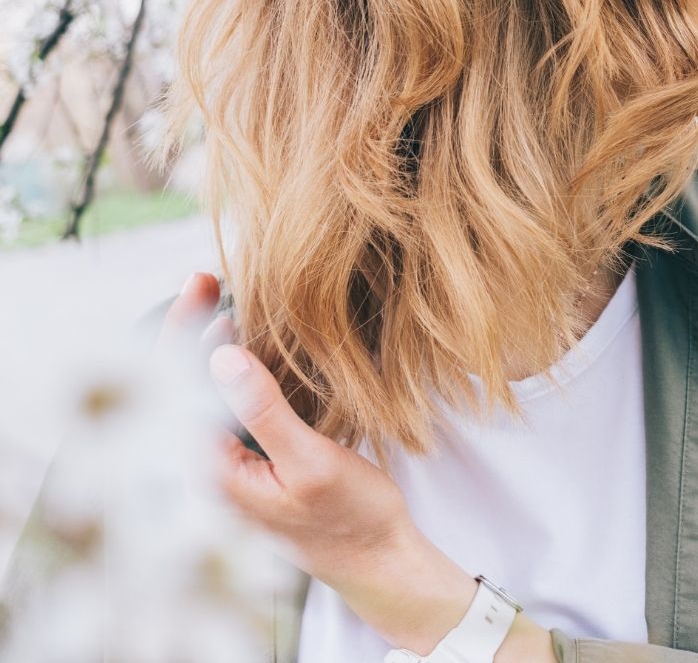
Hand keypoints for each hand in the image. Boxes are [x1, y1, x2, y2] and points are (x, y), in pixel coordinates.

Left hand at [153, 272, 556, 662]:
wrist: (377, 557)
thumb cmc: (349, 519)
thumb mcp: (312, 462)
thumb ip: (266, 411)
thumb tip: (223, 356)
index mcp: (214, 477)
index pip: (177, 394)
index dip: (182, 334)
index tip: (200, 289)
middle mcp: (211, 471)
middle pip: (181, 389)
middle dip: (188, 330)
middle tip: (206, 282)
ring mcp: (230, 465)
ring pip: (201, 396)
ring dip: (205, 346)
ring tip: (216, 300)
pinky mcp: (250, 460)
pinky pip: (224, 407)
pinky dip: (228, 368)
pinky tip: (240, 343)